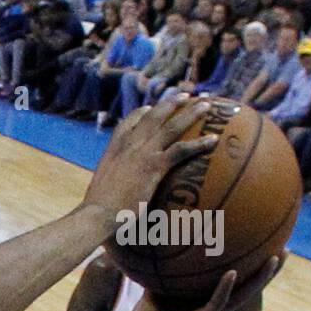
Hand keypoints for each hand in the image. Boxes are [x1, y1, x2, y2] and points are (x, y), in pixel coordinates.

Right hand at [83, 95, 219, 224]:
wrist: (96, 214)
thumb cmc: (97, 209)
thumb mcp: (103, 185)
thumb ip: (113, 179)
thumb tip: (118, 189)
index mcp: (113, 149)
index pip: (128, 123)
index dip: (141, 112)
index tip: (151, 106)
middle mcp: (128, 145)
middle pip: (152, 116)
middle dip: (170, 103)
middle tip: (185, 95)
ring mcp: (141, 154)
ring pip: (171, 126)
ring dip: (191, 113)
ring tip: (206, 104)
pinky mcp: (153, 166)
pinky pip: (181, 150)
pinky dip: (199, 144)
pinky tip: (214, 140)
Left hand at [125, 253, 283, 310]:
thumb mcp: (159, 286)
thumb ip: (166, 268)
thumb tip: (159, 240)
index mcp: (209, 299)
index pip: (238, 280)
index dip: (254, 265)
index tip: (271, 245)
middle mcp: (216, 307)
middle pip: (250, 287)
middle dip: (269, 270)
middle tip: (287, 250)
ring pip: (243, 296)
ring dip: (259, 278)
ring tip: (274, 259)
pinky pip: (216, 303)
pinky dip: (225, 288)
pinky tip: (233, 273)